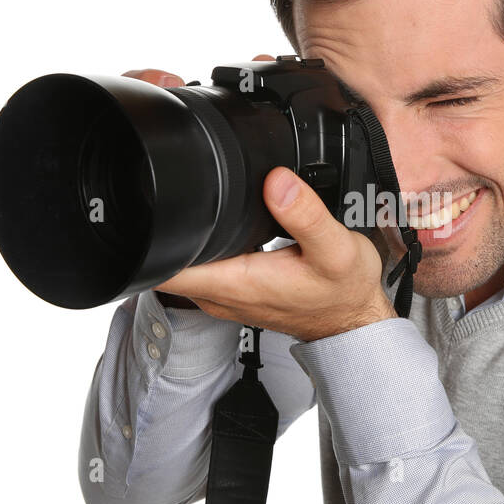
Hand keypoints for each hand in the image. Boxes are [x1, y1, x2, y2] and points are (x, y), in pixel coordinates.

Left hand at [124, 59, 399, 341]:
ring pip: (181, 265)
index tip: (150, 206)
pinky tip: (218, 227)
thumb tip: (277, 181)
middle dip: (161, 228)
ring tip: (193, 205)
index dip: (148, 238)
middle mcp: (221, 295)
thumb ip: (305, 213)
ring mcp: (224, 296)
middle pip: (164, 262)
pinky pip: (201, 269)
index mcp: (235, 283)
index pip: (163, 268)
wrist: (355, 322)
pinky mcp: (234, 292)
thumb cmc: (345, 293)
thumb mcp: (336, 248)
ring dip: (181, 238)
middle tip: (173, 191)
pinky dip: (201, 248)